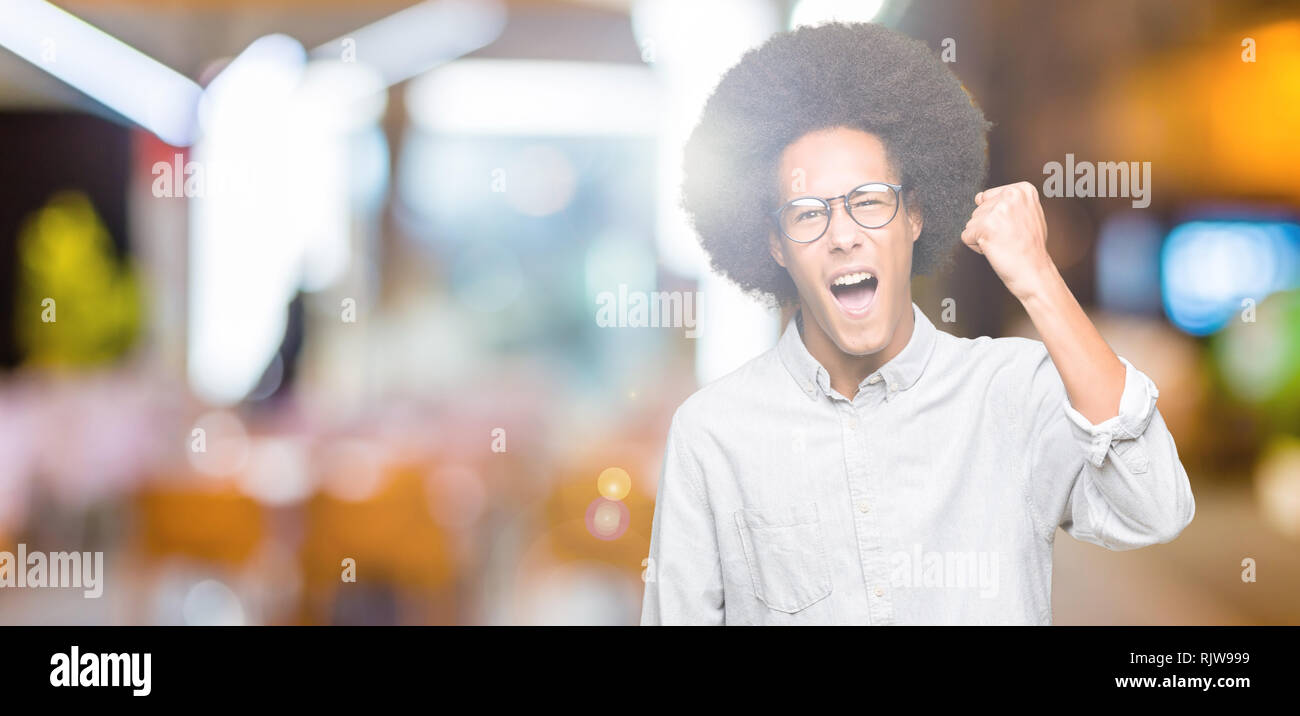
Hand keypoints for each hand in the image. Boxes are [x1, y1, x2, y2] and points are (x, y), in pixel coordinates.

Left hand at [961, 181, 1055, 301]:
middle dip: (987, 227)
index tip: (1013, 228)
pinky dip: (976, 247)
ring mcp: (998, 210)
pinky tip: (995, 250)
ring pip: (971, 223)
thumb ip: (1005, 203)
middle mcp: (1011, 195)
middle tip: (1009, 238)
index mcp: (1022, 189)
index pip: (987, 197)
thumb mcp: (1027, 215)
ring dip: (982, 237)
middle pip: (978, 210)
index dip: (995, 217)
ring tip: (1003, 244)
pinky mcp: (985, 226)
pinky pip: (966, 236)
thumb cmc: (1030, 248)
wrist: (1034, 271)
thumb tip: (979, 197)